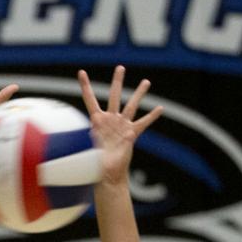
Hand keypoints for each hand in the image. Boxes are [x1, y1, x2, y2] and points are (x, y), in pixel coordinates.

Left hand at [77, 65, 161, 184]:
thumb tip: (88, 139)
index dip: (86, 86)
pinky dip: (152, 116)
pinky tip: (160, 108)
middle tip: (120, 67)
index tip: (81, 72)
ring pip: (131, 106)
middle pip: (114, 97)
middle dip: (117, 82)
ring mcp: (121, 126)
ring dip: (139, 93)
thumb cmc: (94, 164)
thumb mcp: (88, 152)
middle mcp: (110, 120)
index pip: (90, 100)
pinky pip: (143, 123)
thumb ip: (89, 143)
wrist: (107, 173)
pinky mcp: (132, 134)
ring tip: (146, 81)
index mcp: (97, 122)